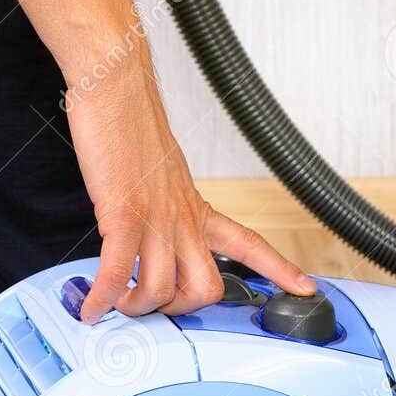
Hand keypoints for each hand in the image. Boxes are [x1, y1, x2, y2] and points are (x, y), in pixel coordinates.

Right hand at [64, 60, 313, 322]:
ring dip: (138, 308)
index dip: (280, 270)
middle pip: (206, 286)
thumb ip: (169, 207)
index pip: (250, 244)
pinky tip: (90, 306)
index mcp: (198, 209)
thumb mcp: (166, 175)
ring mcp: (156, 218)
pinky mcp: (123, 213)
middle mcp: (184, 218)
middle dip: (180, 309)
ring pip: (163, 289)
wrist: (115, 86)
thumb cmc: (132, 127)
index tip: (305, 290)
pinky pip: (118, 271)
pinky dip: (103, 298)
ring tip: (118, 305)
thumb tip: (158, 230)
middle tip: (155, 306)